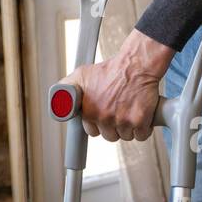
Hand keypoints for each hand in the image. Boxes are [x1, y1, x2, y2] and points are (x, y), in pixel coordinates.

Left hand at [60, 30, 174, 141]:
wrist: (134, 64)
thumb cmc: (109, 69)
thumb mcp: (81, 75)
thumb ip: (67, 89)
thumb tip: (57, 102)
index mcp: (90, 111)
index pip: (92, 131)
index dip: (98, 123)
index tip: (103, 116)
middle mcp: (105, 118)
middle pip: (110, 136)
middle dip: (114, 126)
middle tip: (118, 110)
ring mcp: (123, 121)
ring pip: (126, 136)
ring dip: (129, 127)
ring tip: (130, 109)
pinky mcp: (140, 121)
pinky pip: (141, 136)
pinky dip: (144, 128)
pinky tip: (141, 115)